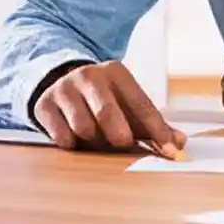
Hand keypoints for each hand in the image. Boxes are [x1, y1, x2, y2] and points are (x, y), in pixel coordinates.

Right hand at [33, 60, 185, 156]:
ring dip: (94, 140)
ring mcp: (64, 89)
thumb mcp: (129, 105)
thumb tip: (180, 143)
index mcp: (117, 72)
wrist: (59, 81)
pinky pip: (61, 136)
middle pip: (107, 111)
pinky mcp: (44, 105)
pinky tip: (76, 138)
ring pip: (83, 126)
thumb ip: (154, 125)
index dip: (157, 130)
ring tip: (97, 137)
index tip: (170, 151)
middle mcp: (90, 76)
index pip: (142, 104)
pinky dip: (73, 144)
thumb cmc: (104, 99)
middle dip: (119, 134)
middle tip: (123, 144)